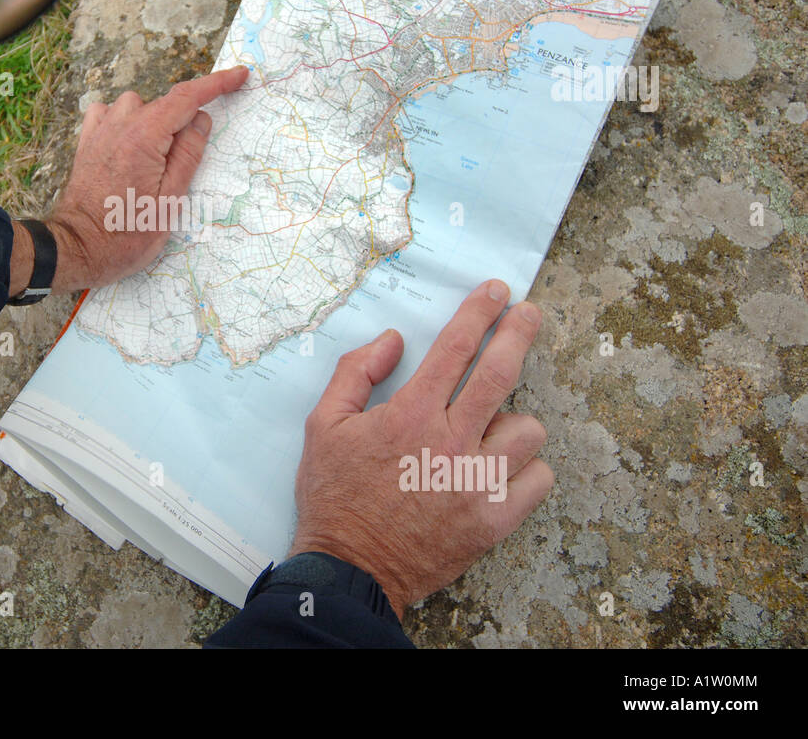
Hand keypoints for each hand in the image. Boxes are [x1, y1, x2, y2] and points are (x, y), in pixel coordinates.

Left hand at [45, 65, 249, 290]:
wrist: (79, 246)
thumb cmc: (127, 232)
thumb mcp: (171, 200)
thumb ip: (189, 154)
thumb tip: (201, 119)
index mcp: (145, 136)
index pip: (188, 97)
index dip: (218, 83)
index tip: (239, 74)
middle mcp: (120, 123)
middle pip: (166, 106)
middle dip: (182, 127)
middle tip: (178, 173)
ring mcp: (101, 128)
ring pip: (141, 108)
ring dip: (155, 126)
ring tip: (153, 168)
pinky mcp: (89, 138)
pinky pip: (114, 113)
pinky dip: (130, 123)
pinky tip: (131, 147)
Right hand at [288, 280, 552, 618]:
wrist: (351, 568)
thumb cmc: (335, 495)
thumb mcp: (323, 425)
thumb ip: (355, 373)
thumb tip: (393, 340)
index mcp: (409, 414)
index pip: (456, 347)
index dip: (479, 311)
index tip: (497, 291)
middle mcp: (450, 441)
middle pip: (502, 372)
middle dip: (520, 332)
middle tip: (528, 314)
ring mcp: (477, 482)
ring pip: (528, 430)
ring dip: (514, 422)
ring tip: (493, 430)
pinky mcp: (495, 519)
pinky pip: (538, 479)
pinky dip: (526, 471)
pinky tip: (502, 470)